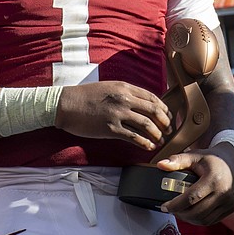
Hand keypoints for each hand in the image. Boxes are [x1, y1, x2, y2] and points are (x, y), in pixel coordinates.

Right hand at [54, 81, 170, 150]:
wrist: (66, 104)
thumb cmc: (85, 96)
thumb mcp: (109, 87)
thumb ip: (126, 93)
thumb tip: (142, 103)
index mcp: (124, 87)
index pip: (152, 98)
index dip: (164, 109)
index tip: (168, 117)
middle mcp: (124, 99)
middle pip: (154, 111)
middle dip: (165, 122)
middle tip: (168, 130)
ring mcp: (117, 114)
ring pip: (147, 125)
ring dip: (157, 134)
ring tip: (160, 140)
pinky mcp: (110, 128)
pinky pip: (134, 137)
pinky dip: (145, 143)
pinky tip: (148, 147)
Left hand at [158, 141, 233, 225]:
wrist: (233, 161)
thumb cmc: (211, 159)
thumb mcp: (194, 156)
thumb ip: (177, 161)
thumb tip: (160, 165)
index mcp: (214, 179)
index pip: (192, 198)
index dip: (176, 205)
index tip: (164, 206)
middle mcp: (224, 192)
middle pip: (197, 212)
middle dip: (180, 214)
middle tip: (170, 210)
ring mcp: (229, 202)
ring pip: (204, 220)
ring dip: (189, 219)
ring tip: (179, 212)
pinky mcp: (231, 208)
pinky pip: (212, 220)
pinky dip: (199, 220)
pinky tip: (191, 214)